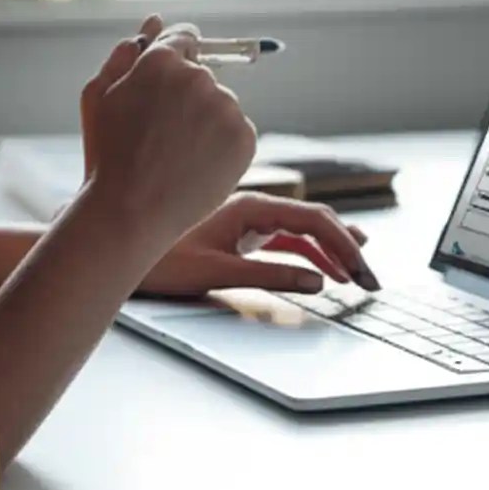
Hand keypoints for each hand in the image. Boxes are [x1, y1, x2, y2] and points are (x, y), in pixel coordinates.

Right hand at [78, 15, 257, 246]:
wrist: (133, 208)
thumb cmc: (112, 154)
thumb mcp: (105, 96)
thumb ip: (129, 55)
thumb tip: (156, 22)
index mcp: (162, 61)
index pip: (187, 38)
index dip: (181, 58)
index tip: (176, 82)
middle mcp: (198, 77)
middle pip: (205, 75)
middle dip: (191, 97)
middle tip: (168, 134)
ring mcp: (225, 107)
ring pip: (222, 106)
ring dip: (208, 123)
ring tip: (180, 156)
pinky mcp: (244, 136)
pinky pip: (237, 133)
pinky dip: (224, 146)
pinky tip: (199, 166)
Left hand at [139, 192, 381, 295]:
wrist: (116, 245)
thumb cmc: (157, 259)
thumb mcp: (216, 272)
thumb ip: (270, 276)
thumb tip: (317, 282)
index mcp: (251, 208)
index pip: (314, 220)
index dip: (345, 245)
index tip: (362, 271)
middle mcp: (254, 207)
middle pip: (317, 222)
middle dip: (348, 250)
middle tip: (372, 280)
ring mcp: (249, 220)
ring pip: (305, 231)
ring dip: (333, 252)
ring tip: (360, 275)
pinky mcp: (242, 233)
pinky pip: (288, 240)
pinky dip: (312, 253)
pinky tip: (329, 267)